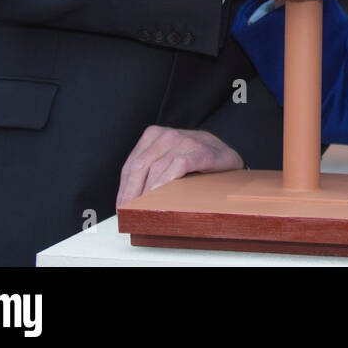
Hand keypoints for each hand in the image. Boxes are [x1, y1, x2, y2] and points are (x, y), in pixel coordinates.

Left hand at [116, 126, 242, 206]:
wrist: (227, 155)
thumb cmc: (194, 160)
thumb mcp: (168, 157)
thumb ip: (150, 169)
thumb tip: (128, 197)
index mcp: (153, 135)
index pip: (131, 165)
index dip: (123, 188)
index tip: (120, 206)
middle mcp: (166, 135)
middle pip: (139, 167)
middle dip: (131, 193)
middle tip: (128, 212)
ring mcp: (183, 141)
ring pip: (155, 169)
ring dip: (146, 193)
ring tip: (142, 210)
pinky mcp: (198, 151)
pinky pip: (176, 167)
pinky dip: (165, 183)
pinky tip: (161, 197)